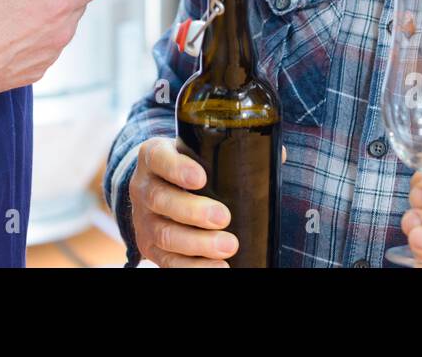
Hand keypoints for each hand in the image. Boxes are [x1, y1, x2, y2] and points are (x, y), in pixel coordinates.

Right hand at [130, 138, 286, 267]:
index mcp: (154, 156)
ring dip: (197, 244)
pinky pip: (167, 262)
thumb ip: (233, 152)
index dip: (177, 169)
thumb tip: (278, 155)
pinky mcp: (150, 247)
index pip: (159, 158)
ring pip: (165, 234)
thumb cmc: (187, 167)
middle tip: (224, 218)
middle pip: (161, 200)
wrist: (156, 189)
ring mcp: (144, 219)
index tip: (201, 178)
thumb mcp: (197, 152)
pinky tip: (217, 268)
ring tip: (228, 247)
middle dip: (193, 212)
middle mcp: (143, 187)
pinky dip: (193, 267)